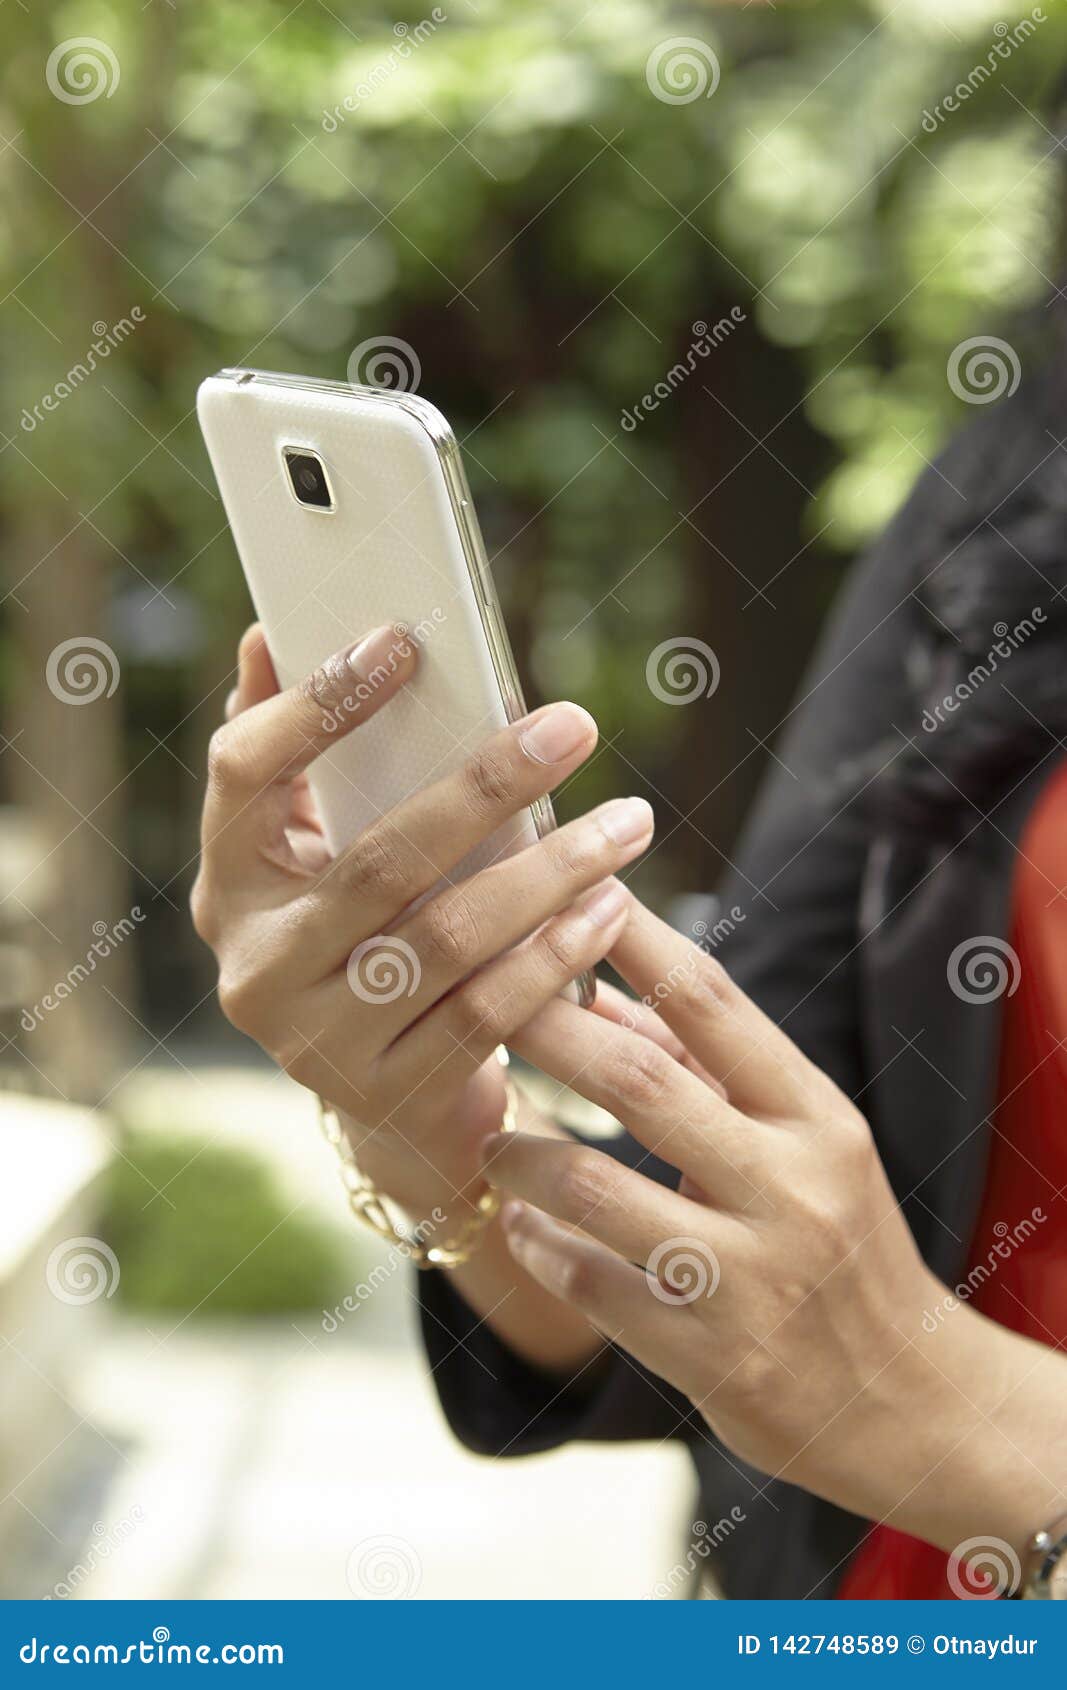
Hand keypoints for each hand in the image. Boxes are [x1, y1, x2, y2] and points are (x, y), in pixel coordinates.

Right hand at [191, 623, 654, 1228]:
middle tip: (574, 728)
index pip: (244, 772)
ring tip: (628, 823)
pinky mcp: (391, 1094)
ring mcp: (318, 1040)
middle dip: (486, 785)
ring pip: (448, 939)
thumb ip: (296, 756)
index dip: (315, 704)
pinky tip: (611, 908)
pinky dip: (556, 955)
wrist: (391, 1105)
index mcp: (230, 881)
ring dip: (551, 874)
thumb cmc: (362, 944)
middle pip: (379, 860)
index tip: (400, 642)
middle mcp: (258, 964)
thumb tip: (267, 637)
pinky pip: (488, 1014)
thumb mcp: (317, 856)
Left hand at [477, 896, 962, 1526]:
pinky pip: (592, 1288)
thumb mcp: (803, 1143)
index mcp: (816, 1117)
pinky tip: (521, 1227)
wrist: (912, 1400)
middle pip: (639, 1079)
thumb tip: (599, 995)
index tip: (568, 889)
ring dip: (522, 1152)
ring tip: (493, 1138)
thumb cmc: (843, 1244)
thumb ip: (706, 1071)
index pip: (712, 1003)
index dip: (633, 939)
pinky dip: (541, 1247)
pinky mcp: (714, 1359)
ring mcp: (752, 1276)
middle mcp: (790, 1185)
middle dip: (545, 1028)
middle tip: (479, 996)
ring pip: (594, 1188)